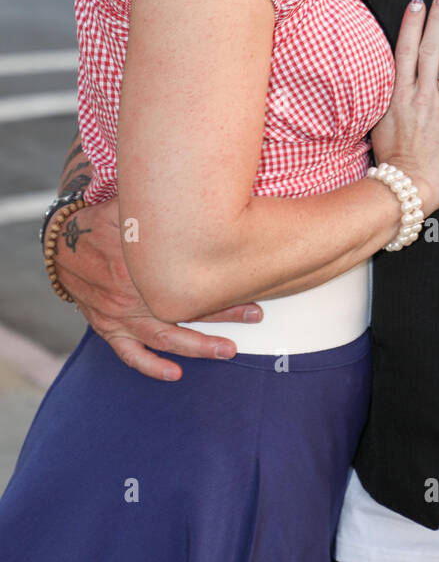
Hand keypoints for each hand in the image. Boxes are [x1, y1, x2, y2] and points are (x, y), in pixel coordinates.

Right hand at [52, 199, 262, 380]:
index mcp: (140, 265)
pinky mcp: (107, 327)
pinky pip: (129, 353)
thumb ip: (157, 205)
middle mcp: (131, 294)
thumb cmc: (101, 219)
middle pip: (185, 309)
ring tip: (227, 351)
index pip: (191, 280)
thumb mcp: (128, 204)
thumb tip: (197, 187)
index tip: (254, 285)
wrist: (61, 243)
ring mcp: (119, 315)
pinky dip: (151, 366)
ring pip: (164, 337)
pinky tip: (175, 374)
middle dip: (223, 314)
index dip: (224, 285)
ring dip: (197, 346)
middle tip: (254, 316)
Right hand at [371, 0, 438, 212]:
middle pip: (429, 47)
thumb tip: (393, 68)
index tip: (417, 1)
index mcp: (396, 95)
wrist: (411, 186)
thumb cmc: (395, 157)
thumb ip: (387, 93)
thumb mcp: (379, 120)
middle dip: (437, 18)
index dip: (412, 22)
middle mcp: (420, 95)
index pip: (404, 49)